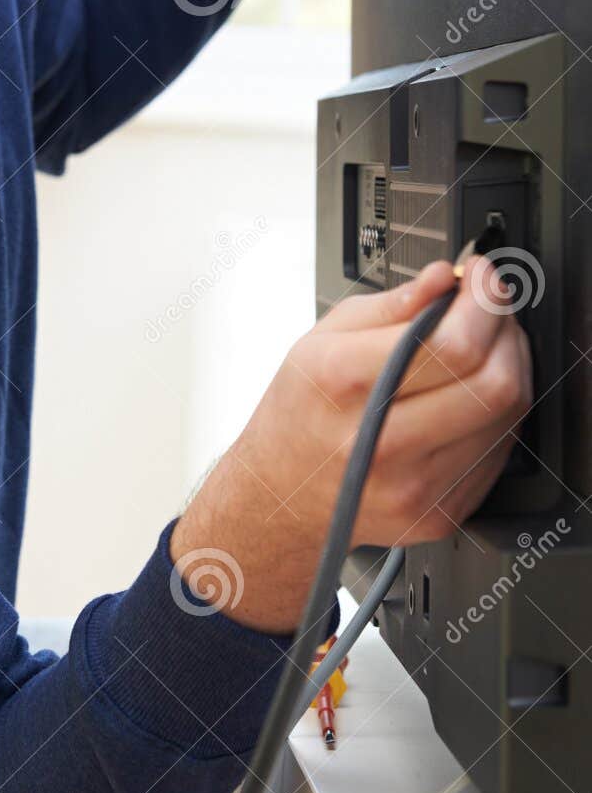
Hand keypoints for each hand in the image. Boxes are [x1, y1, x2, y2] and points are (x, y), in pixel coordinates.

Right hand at [170, 258, 531, 633]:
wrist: (282, 495)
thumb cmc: (299, 413)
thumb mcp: (321, 339)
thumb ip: (391, 305)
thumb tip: (446, 278)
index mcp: (343, 383)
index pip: (452, 343)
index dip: (485, 302)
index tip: (482, 278)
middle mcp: (380, 442)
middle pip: (493, 382)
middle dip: (506, 330)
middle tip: (489, 309)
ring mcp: (414, 487)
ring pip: (508, 415)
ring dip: (511, 365)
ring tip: (482, 347)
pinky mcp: (439, 515)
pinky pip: (500, 450)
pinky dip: (500, 409)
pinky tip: (472, 393)